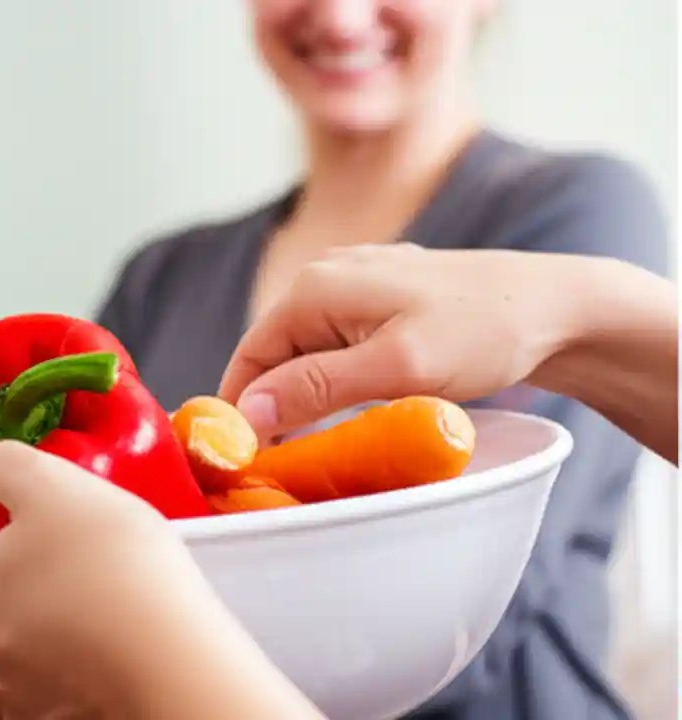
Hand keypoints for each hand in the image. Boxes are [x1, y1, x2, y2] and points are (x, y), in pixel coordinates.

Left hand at [0, 441, 321, 719]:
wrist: (172, 655)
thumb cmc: (108, 568)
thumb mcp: (55, 486)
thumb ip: (9, 468)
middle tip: (4, 652)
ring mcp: (33, 715)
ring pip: (3, 719)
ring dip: (17, 701)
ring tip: (59, 671)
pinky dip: (69, 710)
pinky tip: (101, 684)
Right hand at [220, 244, 591, 438]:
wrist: (559, 307)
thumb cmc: (484, 333)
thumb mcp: (396, 368)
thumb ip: (316, 387)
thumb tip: (246, 412)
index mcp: (316, 287)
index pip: (249, 358)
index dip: (241, 411)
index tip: (246, 462)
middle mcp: (325, 276)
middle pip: (273, 355)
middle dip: (273, 407)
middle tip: (286, 464)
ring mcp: (354, 283)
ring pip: (304, 352)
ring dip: (306, 397)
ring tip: (320, 444)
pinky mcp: (380, 297)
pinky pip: (335, 345)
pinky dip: (333, 380)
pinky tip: (354, 409)